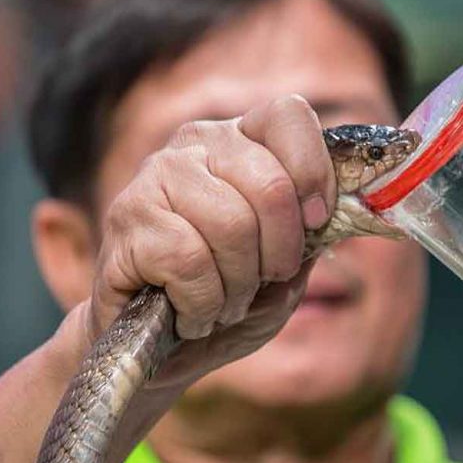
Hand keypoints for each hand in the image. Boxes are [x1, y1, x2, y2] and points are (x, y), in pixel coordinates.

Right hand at [90, 95, 336, 384]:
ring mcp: (157, 174)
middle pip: (271, 186)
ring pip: (232, 225)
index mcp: (244, 140)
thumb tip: (336, 210)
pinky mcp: (126, 216)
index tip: (315, 224)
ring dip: (239, 285)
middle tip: (262, 281)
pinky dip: (203, 303)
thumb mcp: (287, 265)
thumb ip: (312, 231)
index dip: (314, 172)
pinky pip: (189, 260)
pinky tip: (190, 312)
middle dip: (280, 253)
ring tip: (224, 301)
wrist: (163, 348)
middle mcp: (198, 143)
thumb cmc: (233, 298)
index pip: (289, 115)